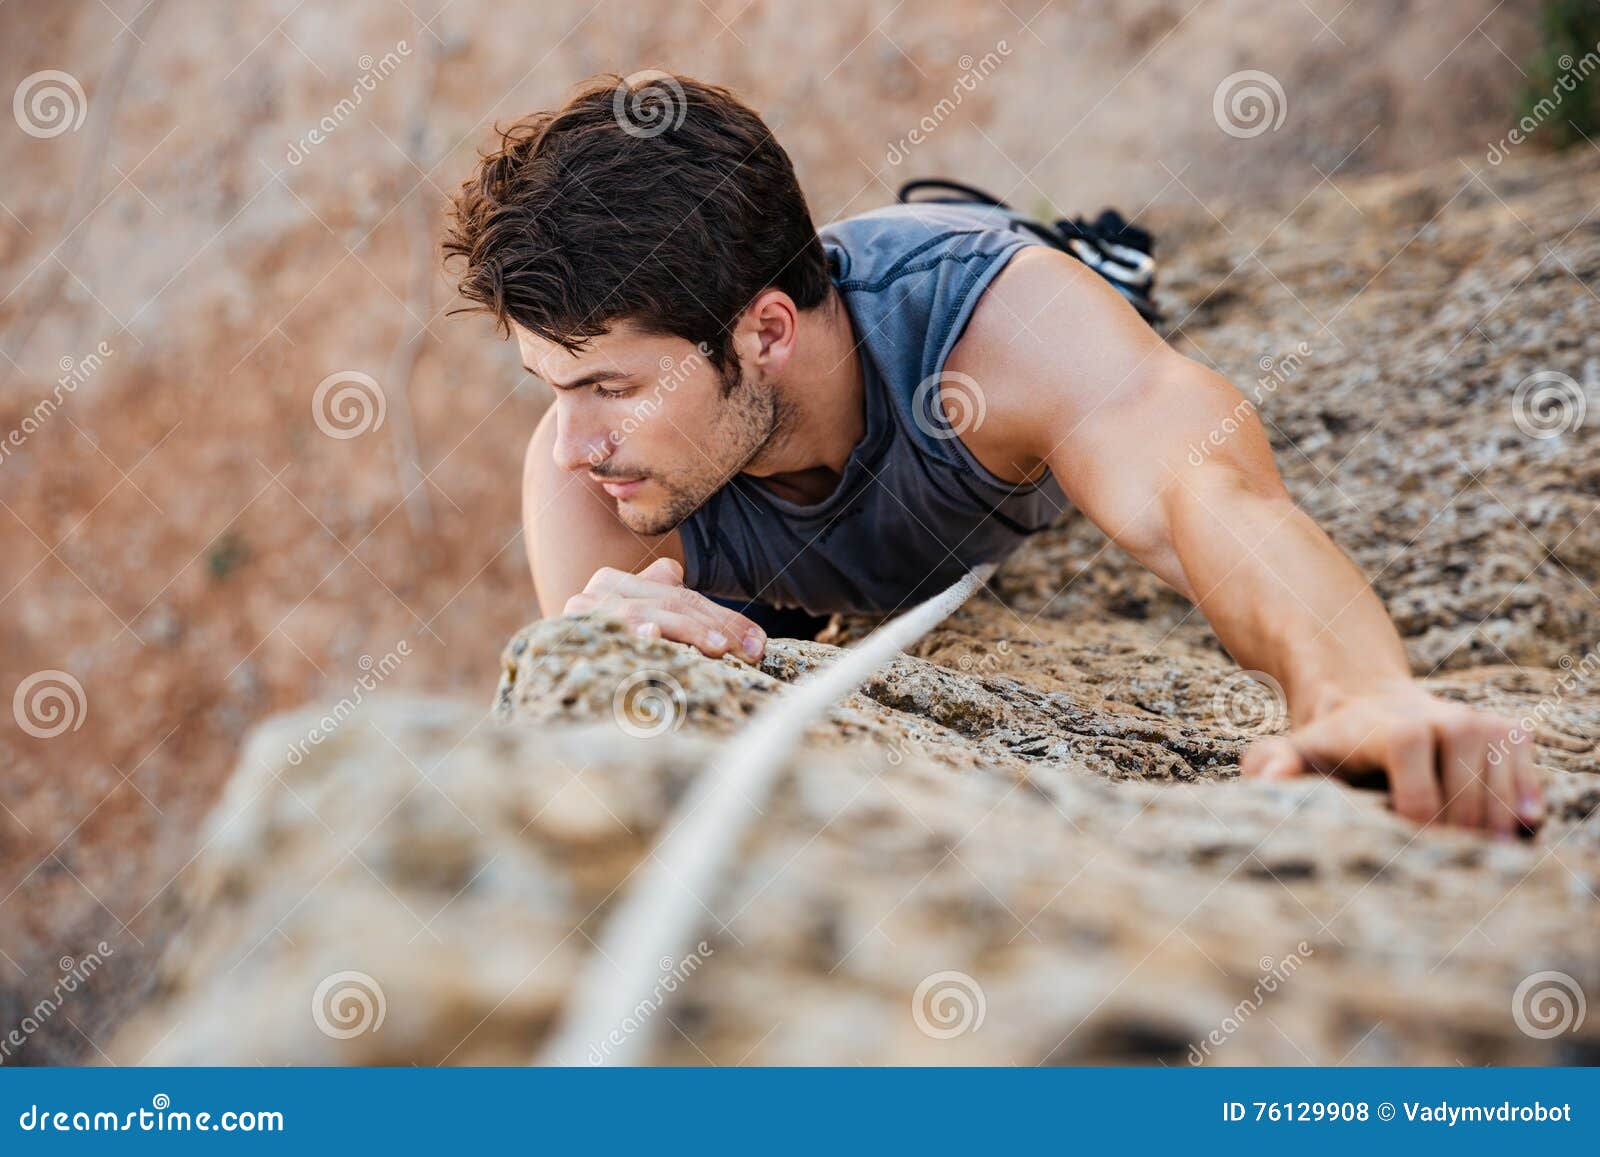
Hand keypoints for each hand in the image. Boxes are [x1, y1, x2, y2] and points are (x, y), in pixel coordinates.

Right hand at [565, 557, 766, 662]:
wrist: (550, 677)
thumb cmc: (608, 655)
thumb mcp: (643, 625)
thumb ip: (674, 610)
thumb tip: (733, 624)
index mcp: (619, 581)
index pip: (683, 597)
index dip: (725, 618)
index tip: (758, 645)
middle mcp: (600, 588)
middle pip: (673, 604)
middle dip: (718, 628)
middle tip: (751, 652)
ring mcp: (585, 612)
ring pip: (650, 616)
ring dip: (689, 633)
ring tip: (720, 648)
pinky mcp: (571, 636)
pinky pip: (614, 637)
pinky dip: (636, 637)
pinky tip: (651, 636)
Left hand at [1240, 680, 1543, 835]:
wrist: (1368, 706)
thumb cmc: (1330, 748)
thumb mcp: (1293, 753)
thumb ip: (1274, 764)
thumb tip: (1273, 778)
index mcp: (1390, 724)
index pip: (1412, 751)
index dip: (1416, 801)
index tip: (1409, 844)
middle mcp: (1443, 717)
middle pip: (1465, 781)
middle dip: (1457, 831)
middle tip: (1446, 868)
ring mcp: (1481, 724)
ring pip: (1501, 783)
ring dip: (1493, 829)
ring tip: (1476, 863)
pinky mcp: (1510, 734)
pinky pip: (1528, 776)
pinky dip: (1525, 807)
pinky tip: (1515, 832)